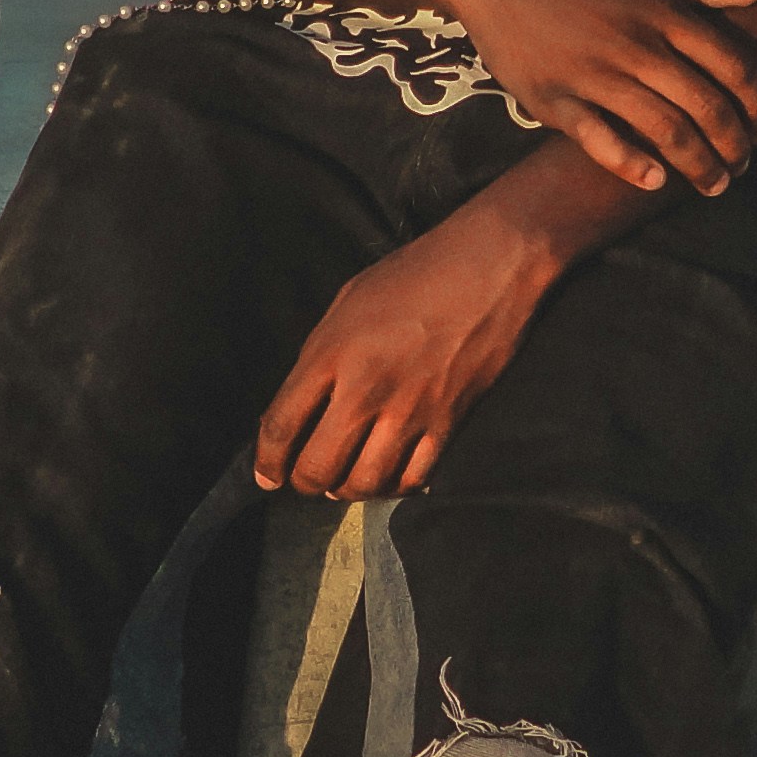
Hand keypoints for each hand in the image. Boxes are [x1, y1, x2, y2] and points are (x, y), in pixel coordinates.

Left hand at [253, 212, 552, 497]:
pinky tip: (387, 476)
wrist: (489, 265)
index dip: (267, 462)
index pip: (282, 426)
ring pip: (364, 484)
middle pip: (318, 468)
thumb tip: (302, 406)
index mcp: (331, 354)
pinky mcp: (448, 423)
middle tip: (305, 479)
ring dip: (346, 491)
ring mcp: (409, 411)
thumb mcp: (347, 303)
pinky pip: (412, 478)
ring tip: (344, 481)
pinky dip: (393, 488)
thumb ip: (320, 356)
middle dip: (303, 483)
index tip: (266, 475)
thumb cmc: (413, 274)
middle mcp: (365, 390)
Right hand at [437, 0, 756, 197]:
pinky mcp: (555, 99)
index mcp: (663, 14)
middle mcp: (636, 46)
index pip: (733, 66)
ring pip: (664, 129)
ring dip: (698, 165)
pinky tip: (654, 181)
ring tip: (715, 184)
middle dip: (735, 144)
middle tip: (743, 166)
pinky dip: (629, 163)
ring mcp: (594, 75)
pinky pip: (598, 139)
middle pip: (706, 106)